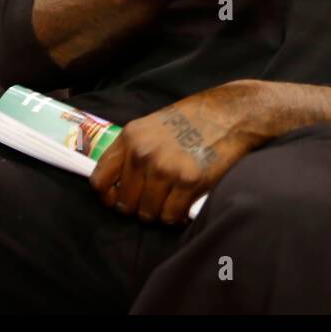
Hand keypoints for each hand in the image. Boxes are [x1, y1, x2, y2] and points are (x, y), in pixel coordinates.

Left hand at [90, 83, 259, 222]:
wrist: (231, 114)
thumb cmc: (193, 120)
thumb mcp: (152, 126)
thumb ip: (133, 150)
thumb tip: (118, 184)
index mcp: (130, 138)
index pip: (99, 180)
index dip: (108, 197)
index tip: (119, 200)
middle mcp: (143, 154)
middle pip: (125, 203)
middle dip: (138, 208)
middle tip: (154, 201)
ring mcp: (165, 169)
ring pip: (147, 214)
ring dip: (159, 213)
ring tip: (170, 202)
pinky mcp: (189, 181)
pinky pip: (171, 216)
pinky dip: (176, 217)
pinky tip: (183, 206)